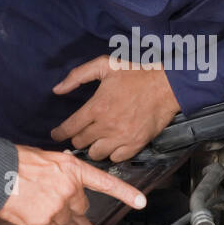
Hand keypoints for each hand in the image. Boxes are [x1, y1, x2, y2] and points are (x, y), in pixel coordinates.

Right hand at [0, 143, 145, 224]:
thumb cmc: (13, 162)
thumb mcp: (46, 158)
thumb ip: (63, 174)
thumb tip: (73, 186)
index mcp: (72, 168)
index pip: (104, 182)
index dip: (124, 192)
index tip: (141, 202)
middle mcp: (69, 188)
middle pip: (86, 214)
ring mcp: (57, 207)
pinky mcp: (43, 222)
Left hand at [51, 55, 179, 160]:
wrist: (167, 86)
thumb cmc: (137, 74)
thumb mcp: (105, 66)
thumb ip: (78, 76)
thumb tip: (57, 89)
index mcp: (97, 106)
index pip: (70, 128)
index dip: (59, 133)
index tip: (56, 134)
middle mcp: (107, 125)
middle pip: (80, 142)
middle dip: (77, 138)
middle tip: (81, 133)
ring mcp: (121, 137)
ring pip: (96, 154)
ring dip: (93, 147)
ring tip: (96, 140)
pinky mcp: (135, 145)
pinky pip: (116, 158)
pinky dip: (112, 153)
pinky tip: (112, 144)